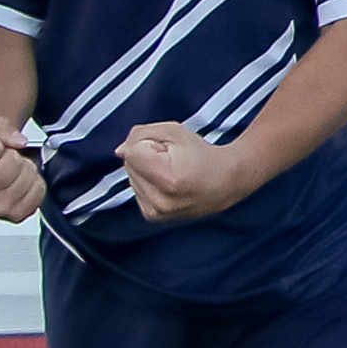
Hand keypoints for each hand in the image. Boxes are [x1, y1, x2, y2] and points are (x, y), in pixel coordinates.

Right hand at [0, 117, 46, 221]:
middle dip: (11, 155)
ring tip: (8, 172)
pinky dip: (34, 182)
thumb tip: (19, 142)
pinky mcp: (16, 214)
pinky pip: (39, 189)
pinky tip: (17, 183)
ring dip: (23, 168)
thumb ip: (1, 129)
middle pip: (13, 161)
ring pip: (28, 174)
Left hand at [118, 122, 256, 220]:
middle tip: (173, 160)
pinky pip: (135, 190)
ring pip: (130, 178)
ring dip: (146, 171)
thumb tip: (120, 151)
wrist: (226, 182)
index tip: (169, 149)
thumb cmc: (202, 154)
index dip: (148, 143)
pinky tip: (168, 183)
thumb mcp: (174, 131)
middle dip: (146, 157)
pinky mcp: (153, 216)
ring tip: (173, 172)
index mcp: (167, 178)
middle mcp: (160, 201)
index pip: (131, 152)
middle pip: (129, 165)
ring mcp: (157, 212)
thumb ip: (141, 134)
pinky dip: (148, 183)